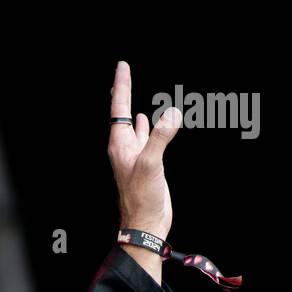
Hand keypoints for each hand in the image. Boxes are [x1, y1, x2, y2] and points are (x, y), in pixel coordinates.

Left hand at [108, 60, 179, 239]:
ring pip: (133, 127)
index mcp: (120, 145)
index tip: (122, 66)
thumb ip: (160, 137)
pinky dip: (148, 127)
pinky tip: (150, 122)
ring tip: (131, 96)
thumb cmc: (142, 199)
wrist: (145, 224)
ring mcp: (135, 157)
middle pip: (121, 115)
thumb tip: (171, 114)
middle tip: (123, 74)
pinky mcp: (147, 165)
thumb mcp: (151, 164)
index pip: (119, 108)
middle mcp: (125, 149)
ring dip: (133, 111)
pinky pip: (146, 139)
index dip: (121, 86)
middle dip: (123, 94)